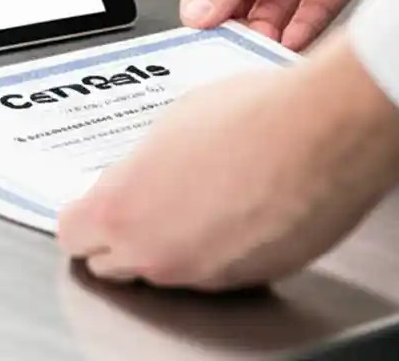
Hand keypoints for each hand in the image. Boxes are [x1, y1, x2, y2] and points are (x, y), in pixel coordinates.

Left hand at [56, 33, 398, 290]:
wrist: (327, 135)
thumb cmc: (257, 116)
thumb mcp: (176, 120)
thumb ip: (146, 160)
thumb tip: (148, 167)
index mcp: (121, 209)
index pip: (72, 233)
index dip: (85, 215)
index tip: (95, 204)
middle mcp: (155, 253)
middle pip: (113, 263)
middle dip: (124, 235)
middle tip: (149, 201)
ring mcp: (201, 274)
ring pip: (167, 269)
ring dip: (176, 241)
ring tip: (207, 195)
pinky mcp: (247, 282)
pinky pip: (216, 271)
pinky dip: (220, 249)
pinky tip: (241, 209)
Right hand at [180, 0, 398, 49]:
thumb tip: (198, 13)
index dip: (200, 4)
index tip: (197, 34)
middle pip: (239, 0)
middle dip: (233, 25)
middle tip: (228, 50)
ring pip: (274, 13)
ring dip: (265, 34)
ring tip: (259, 51)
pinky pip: (310, 16)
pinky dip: (298, 33)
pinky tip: (287, 44)